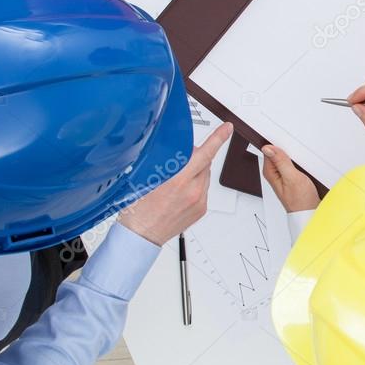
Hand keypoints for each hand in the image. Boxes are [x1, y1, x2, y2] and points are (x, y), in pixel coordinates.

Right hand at [120, 123, 233, 244]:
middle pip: (204, 163)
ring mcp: (199, 202)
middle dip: (194, 157)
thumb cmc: (138, 208)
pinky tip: (179, 193)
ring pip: (204, 176)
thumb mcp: (146, 176)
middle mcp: (192, 192)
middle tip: (176, 162)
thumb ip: (166, 161)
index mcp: (178, 181)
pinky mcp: (201, 209)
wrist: (141, 236)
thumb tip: (178, 149)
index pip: (204, 154)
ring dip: (194, 172)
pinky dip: (194, 186)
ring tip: (175, 182)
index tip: (227, 129)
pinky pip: (203, 189)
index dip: (217, 139)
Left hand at [262, 146, 320, 211]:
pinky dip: (299, 163)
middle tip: (296, 157)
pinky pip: (293, 164)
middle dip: (287, 151)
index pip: (269, 151)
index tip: (286, 144)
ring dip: (295, 157)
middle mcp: (275, 174)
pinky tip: (304, 166)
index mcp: (270, 173)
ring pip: (287, 158)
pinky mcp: (292, 177)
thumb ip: (280, 162)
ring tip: (302, 163)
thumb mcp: (291, 178)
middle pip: (278, 153)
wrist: (310, 213)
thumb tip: (268, 148)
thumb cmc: (300, 201)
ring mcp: (284, 175)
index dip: (278, 145)